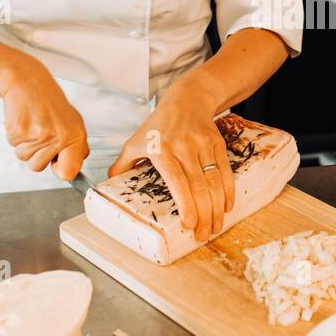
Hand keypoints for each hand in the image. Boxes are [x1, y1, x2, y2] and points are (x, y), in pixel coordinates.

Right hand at [0, 58, 88, 180]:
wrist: (28, 81)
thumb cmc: (48, 102)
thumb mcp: (71, 122)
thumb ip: (74, 146)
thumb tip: (72, 171)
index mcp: (76, 136)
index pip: (69, 172)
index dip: (60, 170)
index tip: (56, 162)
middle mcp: (59, 136)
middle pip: (38, 167)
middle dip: (35, 154)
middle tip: (40, 132)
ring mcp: (39, 134)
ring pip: (25, 158)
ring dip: (25, 145)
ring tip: (32, 124)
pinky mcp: (20, 131)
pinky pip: (13, 146)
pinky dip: (15, 136)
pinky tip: (23, 120)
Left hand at [107, 80, 235, 241]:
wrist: (187, 100)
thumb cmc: (158, 125)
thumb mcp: (135, 141)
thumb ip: (122, 164)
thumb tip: (106, 185)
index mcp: (162, 150)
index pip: (177, 181)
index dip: (185, 204)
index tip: (188, 224)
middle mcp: (184, 147)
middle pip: (198, 186)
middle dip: (203, 214)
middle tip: (203, 235)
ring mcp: (202, 145)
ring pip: (214, 181)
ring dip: (217, 207)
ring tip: (215, 226)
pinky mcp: (217, 143)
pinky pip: (224, 170)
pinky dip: (228, 191)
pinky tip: (227, 206)